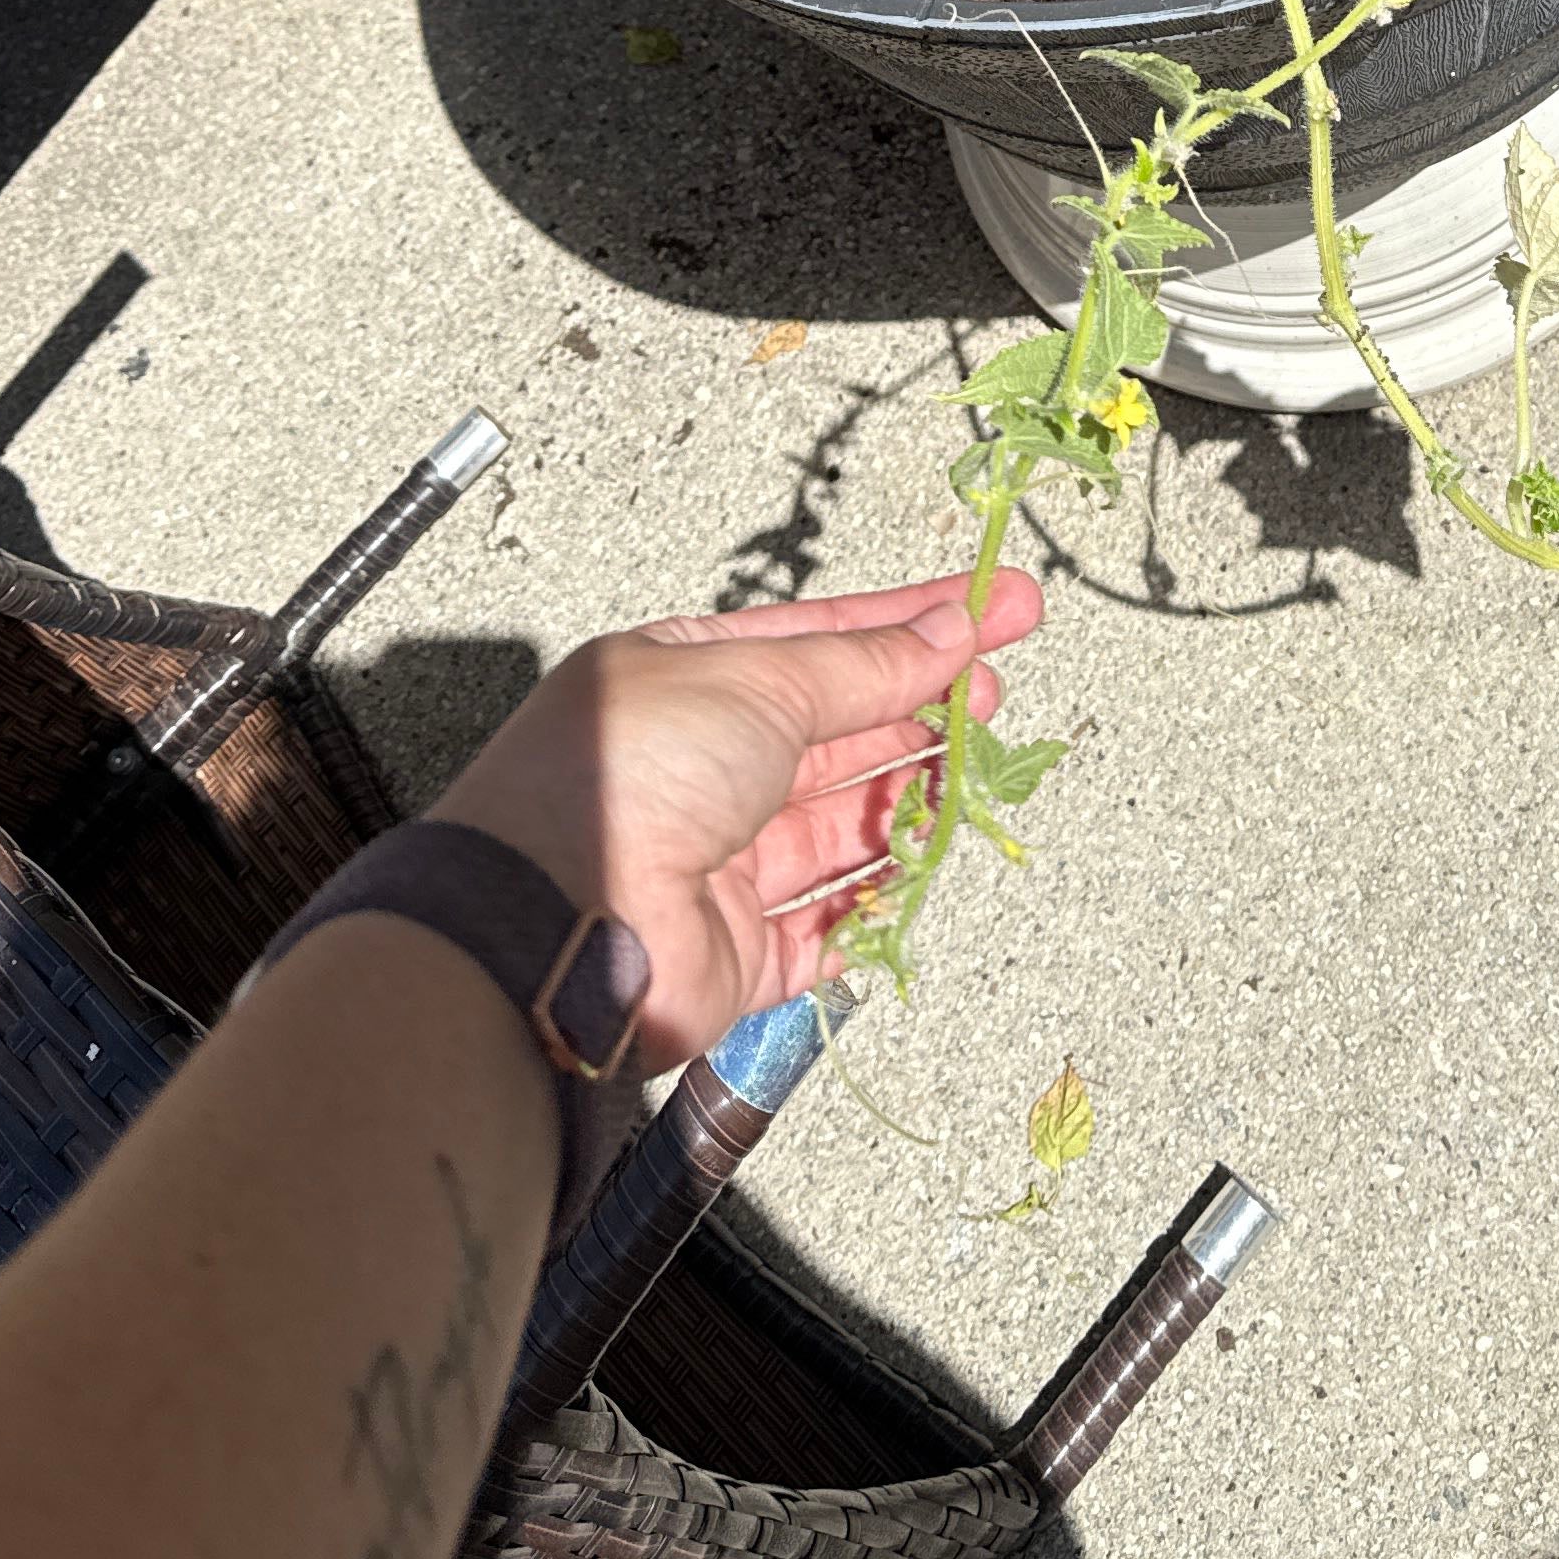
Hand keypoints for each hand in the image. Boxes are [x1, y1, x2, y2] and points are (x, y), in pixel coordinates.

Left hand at [430, 569, 1042, 1067]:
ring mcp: (719, 862)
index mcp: (688, 677)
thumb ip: (865, 665)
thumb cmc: (633, 769)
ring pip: (840, 827)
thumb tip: (947, 629)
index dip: (912, 622)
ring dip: (910, 797)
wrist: (559, 922)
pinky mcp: (737, 953)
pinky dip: (875, 900)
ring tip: (978, 770)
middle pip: (836, 733)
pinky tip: (921, 864)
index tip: (992, 605)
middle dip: (921, 708)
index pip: (823, 640)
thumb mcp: (760, 678)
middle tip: (999, 692)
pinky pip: (824, 927)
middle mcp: (701, 766)